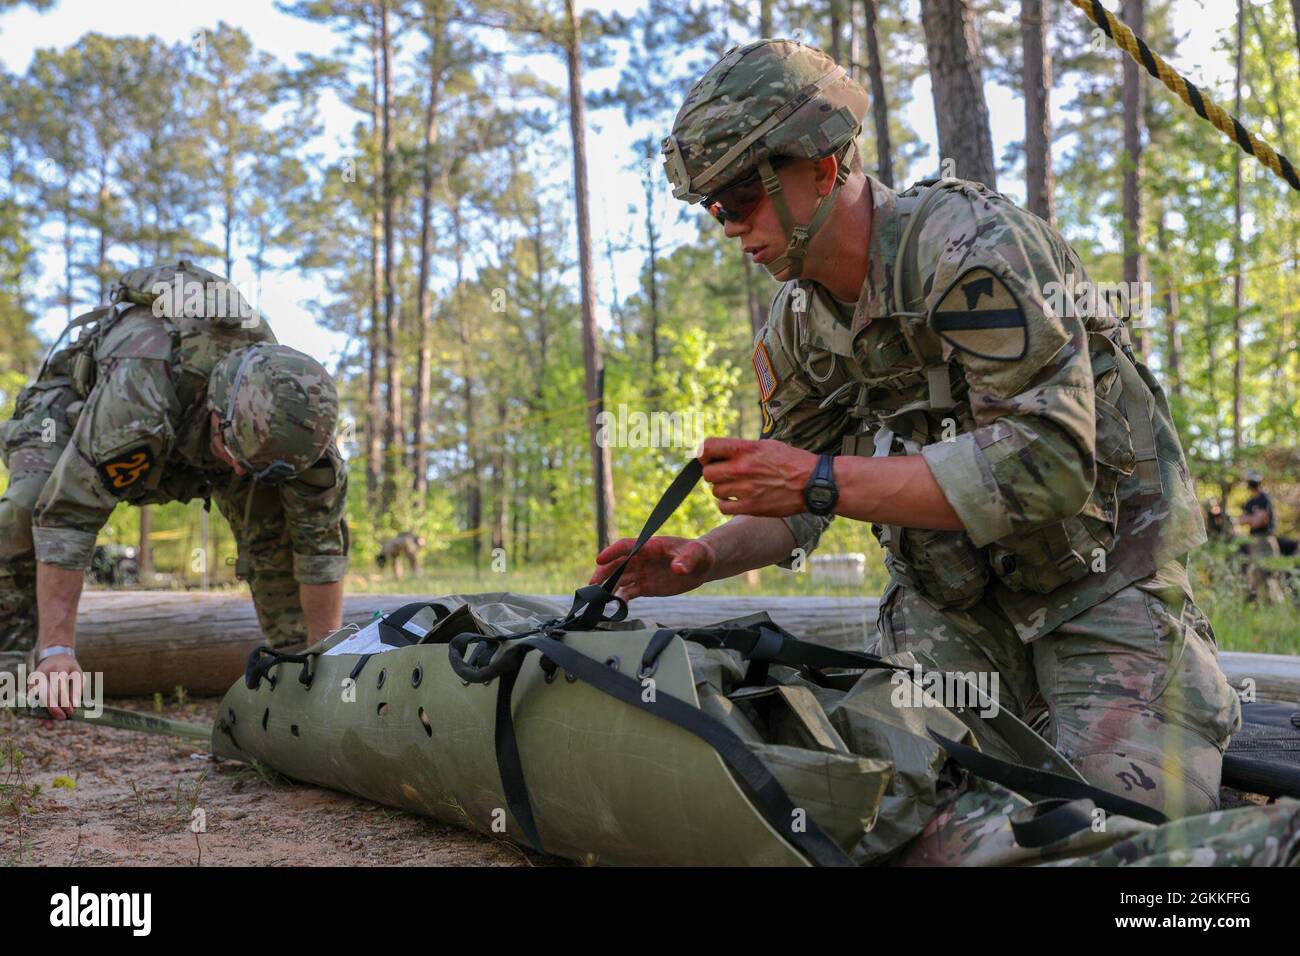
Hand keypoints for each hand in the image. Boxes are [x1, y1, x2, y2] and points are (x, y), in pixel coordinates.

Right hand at [28, 652, 83, 719]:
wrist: (55, 655)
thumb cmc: (70, 668)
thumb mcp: (78, 675)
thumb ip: (76, 690)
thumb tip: (74, 707)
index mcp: (58, 668)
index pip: (59, 687)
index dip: (65, 701)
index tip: (72, 711)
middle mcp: (44, 674)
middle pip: (46, 694)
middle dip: (54, 708)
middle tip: (62, 718)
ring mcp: (34, 680)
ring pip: (37, 699)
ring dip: (43, 713)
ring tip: (50, 725)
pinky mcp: (30, 685)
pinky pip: (34, 700)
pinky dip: (39, 711)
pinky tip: (44, 721)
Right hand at [589, 536, 716, 599]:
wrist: (701, 566)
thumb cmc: (699, 553)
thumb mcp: (696, 554)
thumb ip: (687, 559)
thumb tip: (677, 568)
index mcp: (650, 546)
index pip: (626, 546)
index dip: (612, 552)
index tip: (599, 559)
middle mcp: (641, 559)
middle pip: (617, 564)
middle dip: (603, 573)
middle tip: (592, 585)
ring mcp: (642, 573)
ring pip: (619, 579)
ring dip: (607, 588)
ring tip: (597, 599)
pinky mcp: (645, 587)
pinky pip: (628, 592)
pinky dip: (620, 599)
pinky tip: (613, 607)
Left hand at [699, 437, 817, 516]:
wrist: (812, 483)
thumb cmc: (791, 461)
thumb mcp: (766, 445)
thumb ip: (741, 448)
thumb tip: (718, 452)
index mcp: (746, 449)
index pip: (708, 447)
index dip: (704, 453)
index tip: (709, 458)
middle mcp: (743, 468)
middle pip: (708, 473)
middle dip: (714, 473)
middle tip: (726, 474)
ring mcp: (746, 489)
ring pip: (715, 491)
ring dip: (722, 489)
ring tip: (736, 486)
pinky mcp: (751, 507)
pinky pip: (723, 507)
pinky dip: (726, 504)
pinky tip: (737, 499)